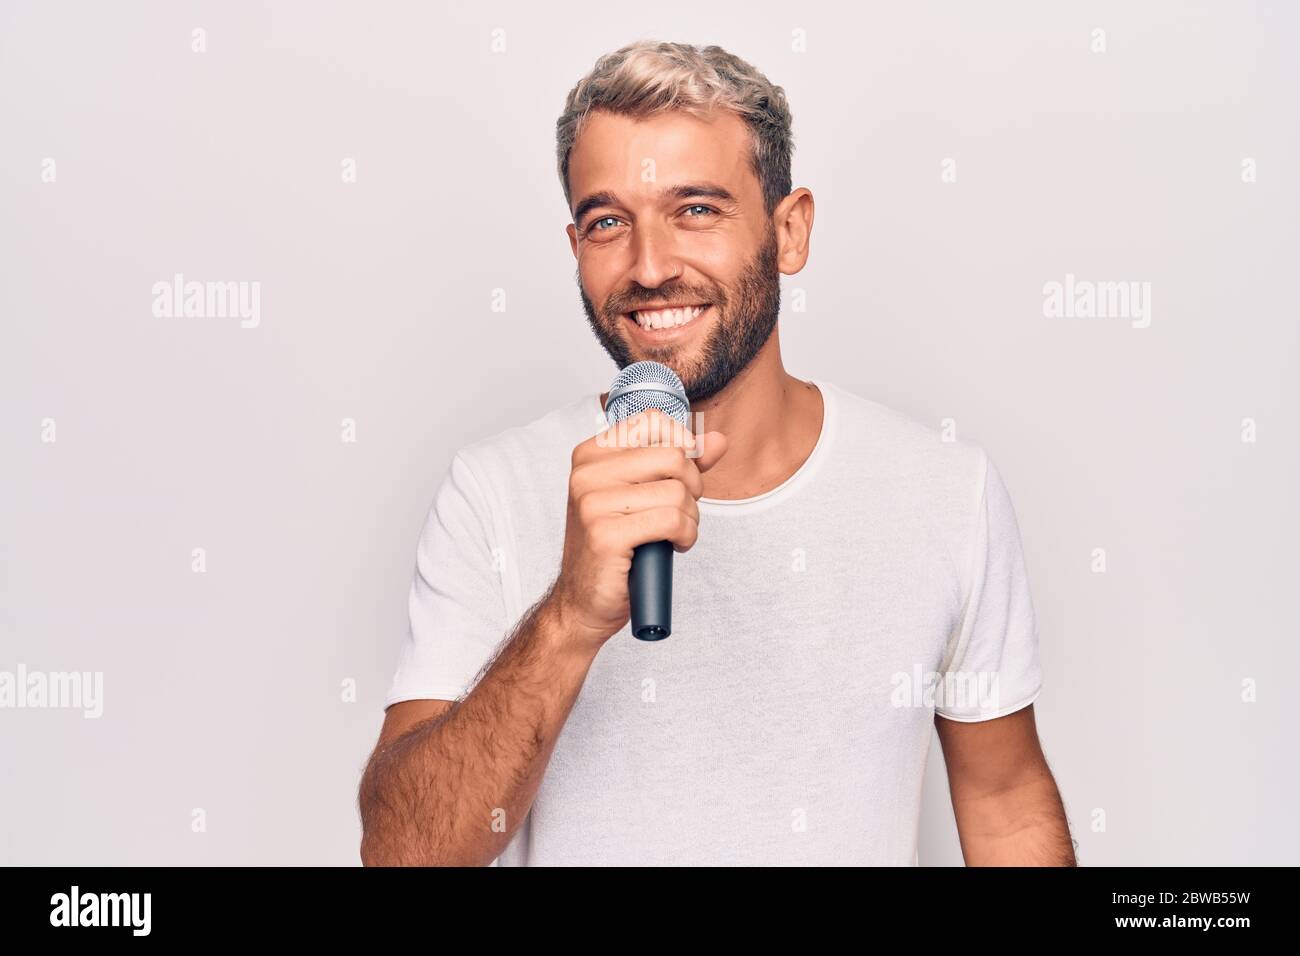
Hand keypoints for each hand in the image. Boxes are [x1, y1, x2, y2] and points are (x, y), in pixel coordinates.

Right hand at [548, 408, 727, 652]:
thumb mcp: (647, 495)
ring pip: (677, 492)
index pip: (654, 421)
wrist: (584, 601)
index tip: (678, 478)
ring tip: (673, 533)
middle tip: (679, 512)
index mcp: (591, 454)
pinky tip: (674, 546)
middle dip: (691, 488)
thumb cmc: (616, 547)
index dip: (682, 449)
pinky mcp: (605, 533)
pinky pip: (672, 520)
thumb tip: (718, 441)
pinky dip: (686, 536)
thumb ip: (682, 464)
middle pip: (673, 457)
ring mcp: (592, 503)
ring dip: (690, 518)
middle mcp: (586, 473)